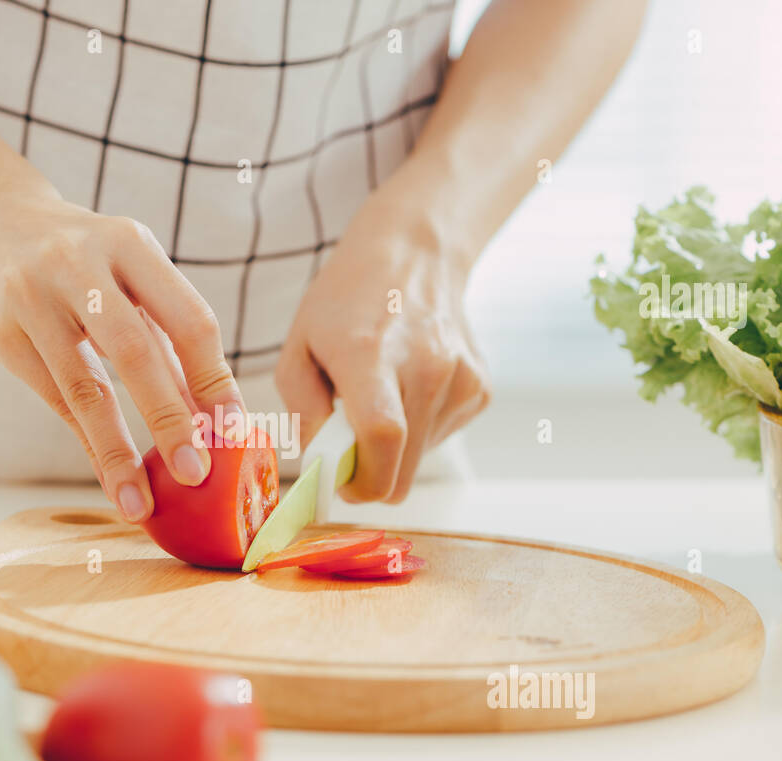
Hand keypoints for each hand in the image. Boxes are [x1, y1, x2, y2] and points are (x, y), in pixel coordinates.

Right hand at [0, 174, 244, 523]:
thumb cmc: (83, 258)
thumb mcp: (131, 274)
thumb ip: (168, 339)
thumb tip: (213, 418)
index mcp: (130, 243)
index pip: (188, 318)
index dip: (214, 378)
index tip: (233, 430)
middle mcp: (80, 265)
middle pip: (135, 352)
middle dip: (169, 419)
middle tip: (196, 473)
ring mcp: (33, 298)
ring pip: (85, 388)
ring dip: (117, 452)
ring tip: (140, 501)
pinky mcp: (1, 333)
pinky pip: (54, 399)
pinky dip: (86, 443)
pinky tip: (109, 477)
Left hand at [276, 165, 489, 502]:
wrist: (416, 255)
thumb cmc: (347, 301)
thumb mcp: (300, 344)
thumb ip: (301, 408)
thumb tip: (319, 460)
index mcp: (372, 354)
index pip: (383, 436)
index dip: (362, 479)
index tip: (342, 484)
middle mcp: (426, 367)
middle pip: (403, 467)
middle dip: (372, 477)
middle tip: (349, 451)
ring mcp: (461, 378)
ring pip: (421, 460)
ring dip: (396, 449)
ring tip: (382, 398)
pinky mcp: (481, 389)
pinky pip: (440, 438)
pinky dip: (419, 431)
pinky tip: (409, 389)